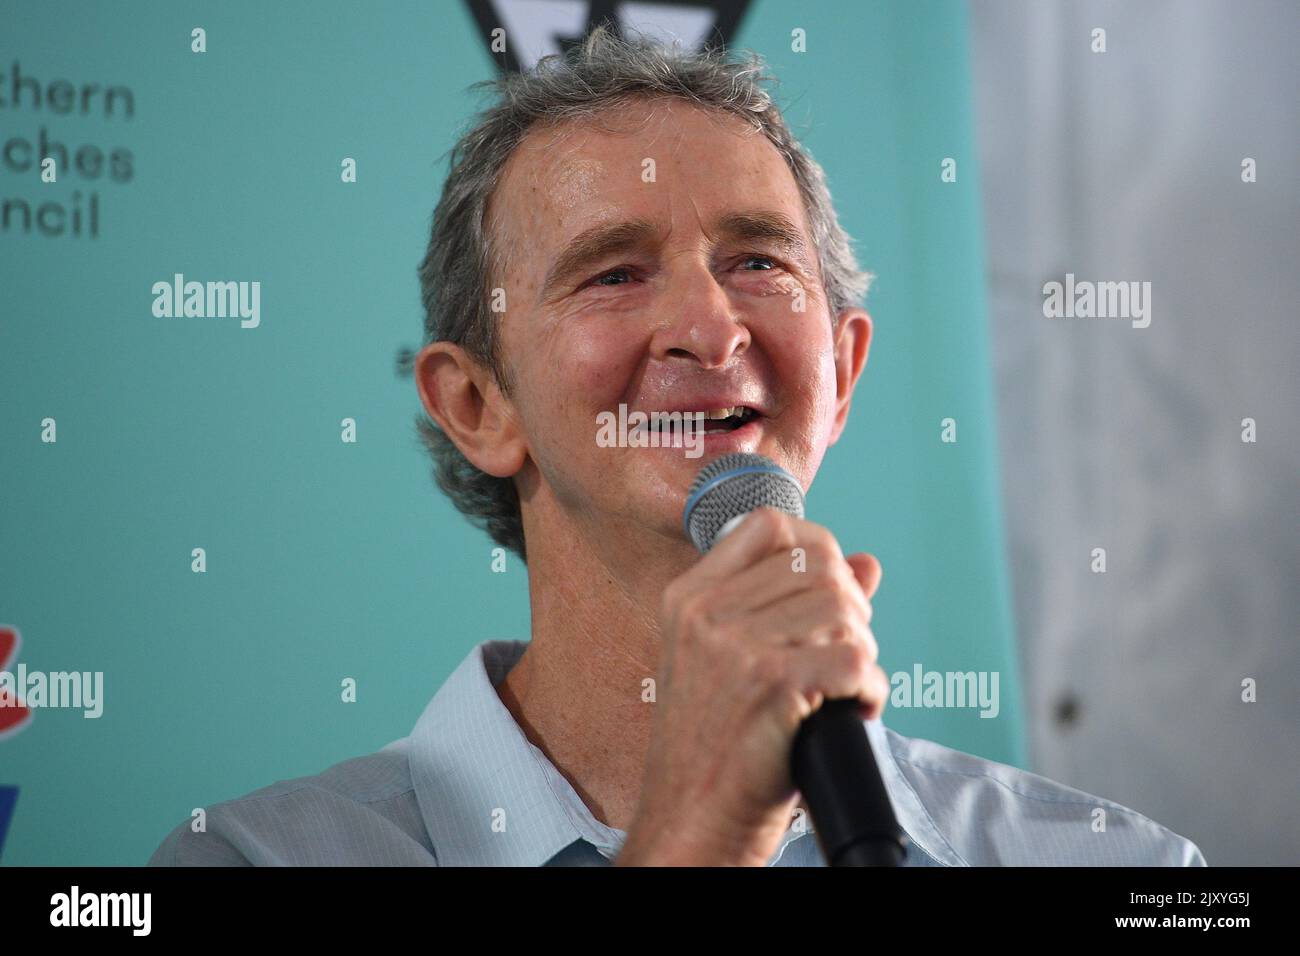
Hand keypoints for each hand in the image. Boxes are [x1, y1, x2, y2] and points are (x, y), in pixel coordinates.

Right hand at [615, 507, 888, 865]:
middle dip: (850, 607)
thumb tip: (867, 564)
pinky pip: (856, 660)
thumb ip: (791, 604)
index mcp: (689, 598)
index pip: (769, 525)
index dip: (816, 547)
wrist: (690, 821)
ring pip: (846, 608)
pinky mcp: (773, 686)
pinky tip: (851, 710)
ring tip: (841, 687)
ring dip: (861, 650)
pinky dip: (870, 690)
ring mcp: (737, 648)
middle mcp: (707, 614)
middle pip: (821, 564)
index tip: (826, 591)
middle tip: (841, 652)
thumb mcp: (731, 662)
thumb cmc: (714, 748)